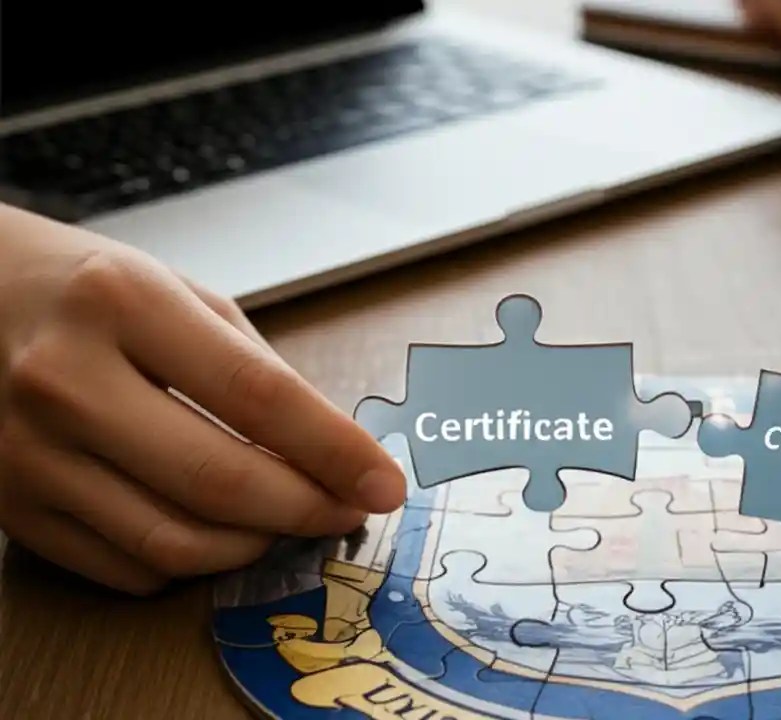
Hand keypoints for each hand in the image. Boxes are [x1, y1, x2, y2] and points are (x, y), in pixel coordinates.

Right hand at [0, 204, 405, 594]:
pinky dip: (188, 563)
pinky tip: (211, 530)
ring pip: (173, 542)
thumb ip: (255, 371)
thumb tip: (333, 451)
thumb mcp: (181, 294)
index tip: (385, 483)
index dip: (336, 451)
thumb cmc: (87, 291)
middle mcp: (66, 380)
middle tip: (347, 510)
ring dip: (254, 544)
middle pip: (219, 481)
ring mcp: (27, 453)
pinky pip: (125, 568)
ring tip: (284, 519)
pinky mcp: (10, 508)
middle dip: (307, 508)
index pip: (259, 397)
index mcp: (124, 304)